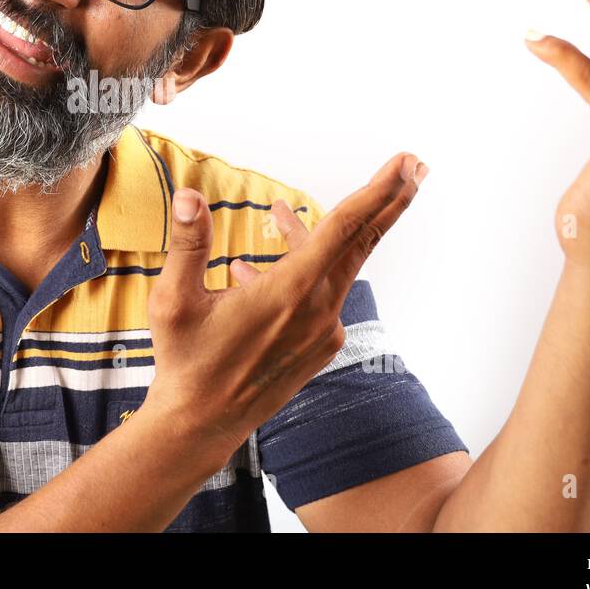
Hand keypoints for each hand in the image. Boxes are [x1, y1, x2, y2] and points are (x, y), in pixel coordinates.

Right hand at [141, 151, 427, 468]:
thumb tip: (189, 196)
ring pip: (333, 267)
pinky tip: (247, 274)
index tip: (406, 164)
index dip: (378, 190)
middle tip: (416, 165)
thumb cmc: (186, 361)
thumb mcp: (174, 299)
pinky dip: (298, 272)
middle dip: (389, 201)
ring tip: (279, 216)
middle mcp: (317, 310)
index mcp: (290, 291)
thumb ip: (189, 244)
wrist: (202, 424)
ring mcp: (322, 331)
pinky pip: (319, 295)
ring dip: (317, 236)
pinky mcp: (317, 346)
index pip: (345, 228)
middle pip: (362, 242)